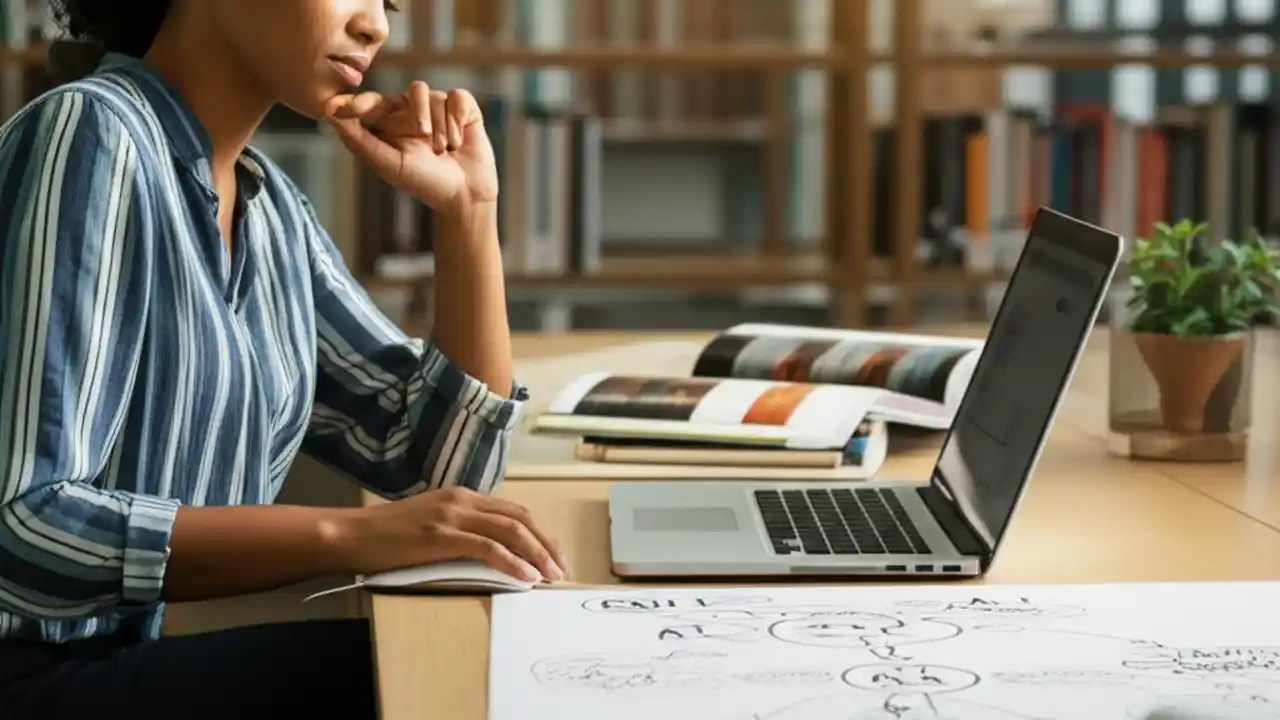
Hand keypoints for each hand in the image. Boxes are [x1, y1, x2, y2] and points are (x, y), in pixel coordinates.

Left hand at [324, 82, 496, 215]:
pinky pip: (458, 98)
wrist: (464, 195)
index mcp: (390, 121)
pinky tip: (460, 141)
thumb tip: (329, 115)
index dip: (361, 102)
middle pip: (414, 91)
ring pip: (437, 96)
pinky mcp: (463, 107)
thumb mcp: (388, 164)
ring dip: (442, 128)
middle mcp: (413, 109)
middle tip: (424, 136)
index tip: (342, 106)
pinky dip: (458, 120)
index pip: (373, 101)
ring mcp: (439, 106)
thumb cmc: (423, 183)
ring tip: (446, 152)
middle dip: (420, 115)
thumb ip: (359, 140)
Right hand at [345, 487, 567, 582]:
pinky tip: (526, 577)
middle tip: (562, 568)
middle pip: (521, 518)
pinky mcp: (442, 536)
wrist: (352, 535)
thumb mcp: (432, 525)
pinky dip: (512, 562)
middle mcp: (463, 500)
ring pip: (511, 530)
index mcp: (463, 496)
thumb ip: (461, 530)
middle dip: (547, 543)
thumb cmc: (387, 536)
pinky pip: (489, 548)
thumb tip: (492, 553)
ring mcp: (453, 516)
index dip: (539, 533)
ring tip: (551, 575)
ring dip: (537, 554)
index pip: (514, 511)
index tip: (553, 554)